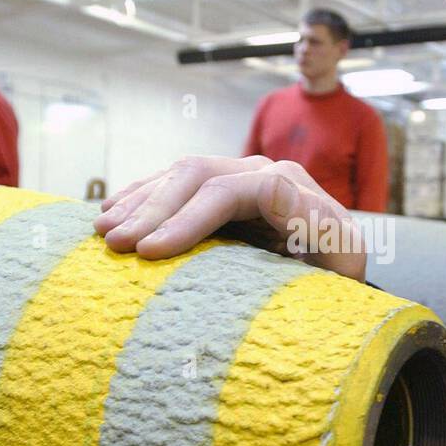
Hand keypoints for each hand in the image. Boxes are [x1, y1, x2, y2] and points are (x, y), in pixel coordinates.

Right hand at [94, 155, 367, 281]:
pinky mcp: (218, 184)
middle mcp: (264, 172)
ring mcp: (238, 173)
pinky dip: (140, 196)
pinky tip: (110, 212)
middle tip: (116, 245)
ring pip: (179, 174)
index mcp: (294, 190)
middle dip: (153, 210)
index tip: (152, 253)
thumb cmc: (337, 274)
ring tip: (103, 233)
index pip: (236, 190)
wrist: (333, 263)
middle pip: (199, 175)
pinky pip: (172, 181)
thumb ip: (327, 242)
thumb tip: (301, 224)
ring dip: (138, 202)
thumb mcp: (342, 264)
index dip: (191, 217)